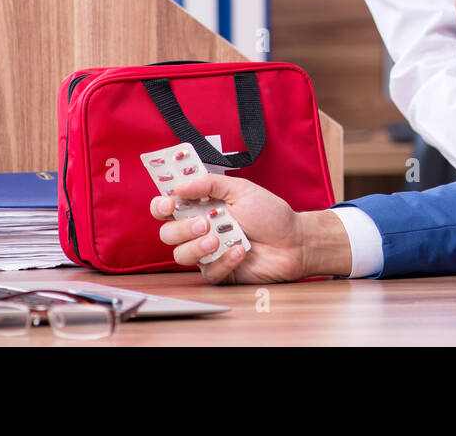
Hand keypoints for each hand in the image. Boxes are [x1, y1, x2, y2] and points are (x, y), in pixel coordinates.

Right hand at [152, 174, 306, 284]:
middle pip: (168, 233)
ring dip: (197, 247)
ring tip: (218, 239)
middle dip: (182, 229)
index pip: (168, 208)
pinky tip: (240, 251)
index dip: (161, 206)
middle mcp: (200, 230)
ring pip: (181, 255)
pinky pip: (208, 271)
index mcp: (201, 207)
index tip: (169, 204)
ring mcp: (208, 252)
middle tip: (204, 223)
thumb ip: (210, 183)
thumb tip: (179, 186)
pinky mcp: (219, 272)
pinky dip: (224, 261)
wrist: (294, 241)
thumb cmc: (270, 214)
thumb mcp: (242, 190)